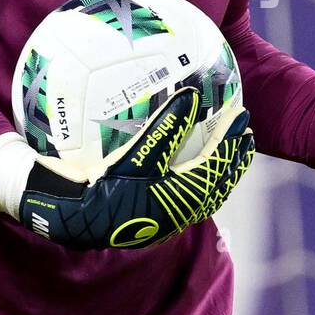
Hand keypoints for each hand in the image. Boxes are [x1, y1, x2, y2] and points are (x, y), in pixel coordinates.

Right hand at [18, 87, 253, 248]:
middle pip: (218, 183)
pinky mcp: (155, 216)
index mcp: (179, 200)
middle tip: (247, 132)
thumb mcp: (132, 156)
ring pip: (206, 192)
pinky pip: (189, 195)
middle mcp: (179, 214)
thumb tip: (192, 95)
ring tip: (230, 146)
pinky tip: (192, 160)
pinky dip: (201, 175)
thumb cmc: (96, 188)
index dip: (230, 140)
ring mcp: (167, 217)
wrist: (67, 219)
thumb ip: (165, 127)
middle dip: (235, 157)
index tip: (241, 116)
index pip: (215, 166)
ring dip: (221, 168)